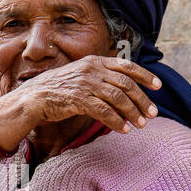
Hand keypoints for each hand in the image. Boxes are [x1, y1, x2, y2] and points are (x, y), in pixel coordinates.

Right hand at [0, 54, 160, 150]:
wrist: (33, 98)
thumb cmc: (57, 90)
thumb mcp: (80, 76)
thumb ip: (100, 78)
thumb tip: (123, 89)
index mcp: (94, 61)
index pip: (126, 65)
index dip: (144, 75)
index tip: (158, 86)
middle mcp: (91, 69)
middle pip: (126, 84)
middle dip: (142, 99)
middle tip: (152, 113)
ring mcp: (84, 84)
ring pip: (118, 98)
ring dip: (132, 112)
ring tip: (140, 124)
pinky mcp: (78, 99)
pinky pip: (104, 111)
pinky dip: (116, 121)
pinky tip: (123, 130)